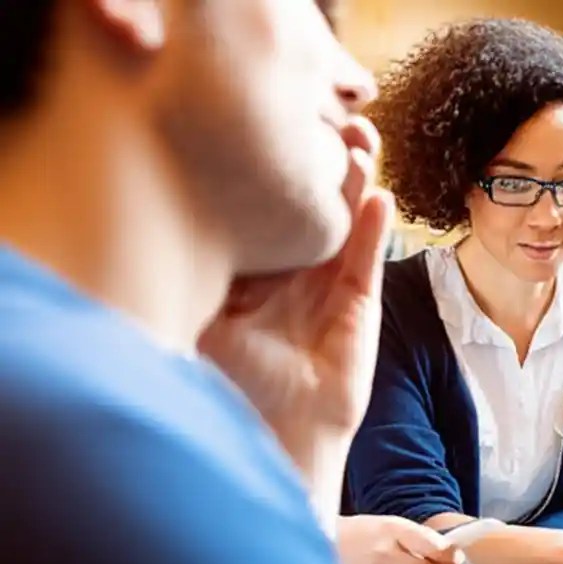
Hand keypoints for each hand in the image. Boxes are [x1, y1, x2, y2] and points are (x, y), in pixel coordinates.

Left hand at [198, 117, 388, 483]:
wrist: (282, 430)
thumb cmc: (234, 380)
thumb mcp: (205, 317)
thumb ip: (200, 273)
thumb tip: (171, 216)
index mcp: (251, 270)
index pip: (262, 206)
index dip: (269, 168)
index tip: (270, 127)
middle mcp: (290, 269)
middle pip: (308, 204)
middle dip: (320, 163)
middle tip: (329, 123)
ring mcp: (327, 282)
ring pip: (343, 222)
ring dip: (354, 184)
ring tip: (361, 146)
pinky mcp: (359, 302)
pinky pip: (368, 258)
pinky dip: (374, 230)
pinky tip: (379, 198)